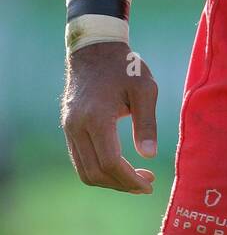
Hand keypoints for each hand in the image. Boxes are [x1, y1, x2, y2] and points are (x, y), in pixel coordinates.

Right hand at [61, 42, 157, 193]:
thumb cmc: (125, 67)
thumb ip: (147, 123)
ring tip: (136, 179)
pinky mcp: (68, 128)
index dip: (130, 179)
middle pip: (95, 173)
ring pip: (85, 171)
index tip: (150, 184)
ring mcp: (69, 128)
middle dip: (122, 185)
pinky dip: (99, 170)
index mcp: (96, 117)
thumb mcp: (145, 89)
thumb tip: (149, 156)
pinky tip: (120, 167)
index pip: (109, 163)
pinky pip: (80, 159)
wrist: (95, 49)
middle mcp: (77, 126)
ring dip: (110, 181)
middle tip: (147, 183)